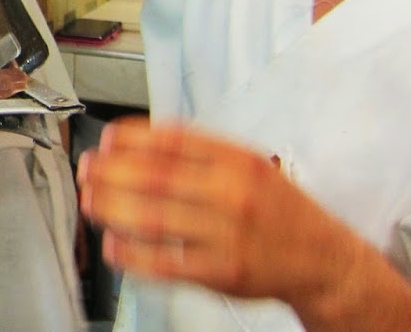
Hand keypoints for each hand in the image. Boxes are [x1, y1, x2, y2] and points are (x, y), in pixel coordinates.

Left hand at [78, 118, 353, 307]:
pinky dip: (131, 254)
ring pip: (152, 219)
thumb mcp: (249, 165)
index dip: (129, 138)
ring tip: (90, 202)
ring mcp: (227, 234)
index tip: (105, 139)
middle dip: (109, 172)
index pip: (172, 140)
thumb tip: (132, 141)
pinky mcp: (221, 272)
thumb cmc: (278, 209)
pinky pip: (165, 262)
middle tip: (87, 170)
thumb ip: (198, 152)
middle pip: (154, 177)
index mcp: (237, 160)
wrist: (323, 259)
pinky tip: (112, 245)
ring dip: (110, 209)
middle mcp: (233, 193)